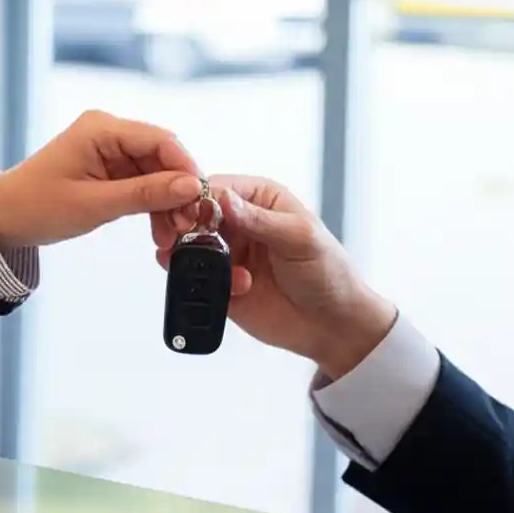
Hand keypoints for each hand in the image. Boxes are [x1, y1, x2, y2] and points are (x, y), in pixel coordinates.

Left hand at [0, 110, 203, 249]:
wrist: (4, 219)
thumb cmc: (37, 206)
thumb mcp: (95, 204)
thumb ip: (146, 194)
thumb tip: (191, 186)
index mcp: (101, 129)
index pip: (160, 140)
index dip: (186, 167)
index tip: (201, 197)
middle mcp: (109, 132)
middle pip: (163, 156)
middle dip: (179, 191)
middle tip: (190, 223)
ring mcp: (111, 150)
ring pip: (158, 173)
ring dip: (169, 203)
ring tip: (174, 234)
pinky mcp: (111, 169)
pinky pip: (144, 183)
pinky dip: (154, 206)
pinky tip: (161, 229)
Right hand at [153, 174, 396, 379]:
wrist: (333, 325)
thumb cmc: (328, 272)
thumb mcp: (299, 238)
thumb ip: (259, 219)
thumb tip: (222, 199)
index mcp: (260, 199)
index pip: (216, 187)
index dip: (196, 198)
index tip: (187, 215)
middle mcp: (241, 222)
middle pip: (194, 214)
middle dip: (183, 226)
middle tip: (179, 241)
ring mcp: (230, 254)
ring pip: (189, 246)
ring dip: (190, 256)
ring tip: (206, 267)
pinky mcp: (223, 285)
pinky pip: (195, 279)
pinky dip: (203, 283)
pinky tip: (238, 288)